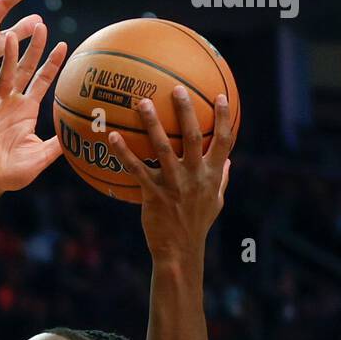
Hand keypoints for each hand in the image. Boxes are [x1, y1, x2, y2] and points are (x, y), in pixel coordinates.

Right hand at [0, 27, 66, 195]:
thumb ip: (57, 144)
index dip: (52, 63)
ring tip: (11, 36)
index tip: (64, 44)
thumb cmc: (11, 171)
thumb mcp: (41, 156)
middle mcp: (12, 105)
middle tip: (41, 26)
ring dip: (8, 58)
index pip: (42, 81)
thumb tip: (79, 137)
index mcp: (27, 110)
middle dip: (33, 49)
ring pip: (4, 79)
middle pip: (24, 71)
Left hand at [108, 88, 232, 263]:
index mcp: (211, 175)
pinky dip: (123, 153)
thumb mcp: (215, 202)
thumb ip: (221, 179)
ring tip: (142, 102)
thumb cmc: (197, 225)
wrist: (180, 251)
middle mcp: (194, 177)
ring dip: (152, 124)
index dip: (223, 118)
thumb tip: (228, 160)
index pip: (223, 142)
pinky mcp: (153, 195)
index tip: (221, 95)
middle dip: (186, 111)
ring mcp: (174, 185)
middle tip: (177, 88)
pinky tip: (111, 137)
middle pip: (193, 138)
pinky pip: (137, 170)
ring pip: (163, 149)